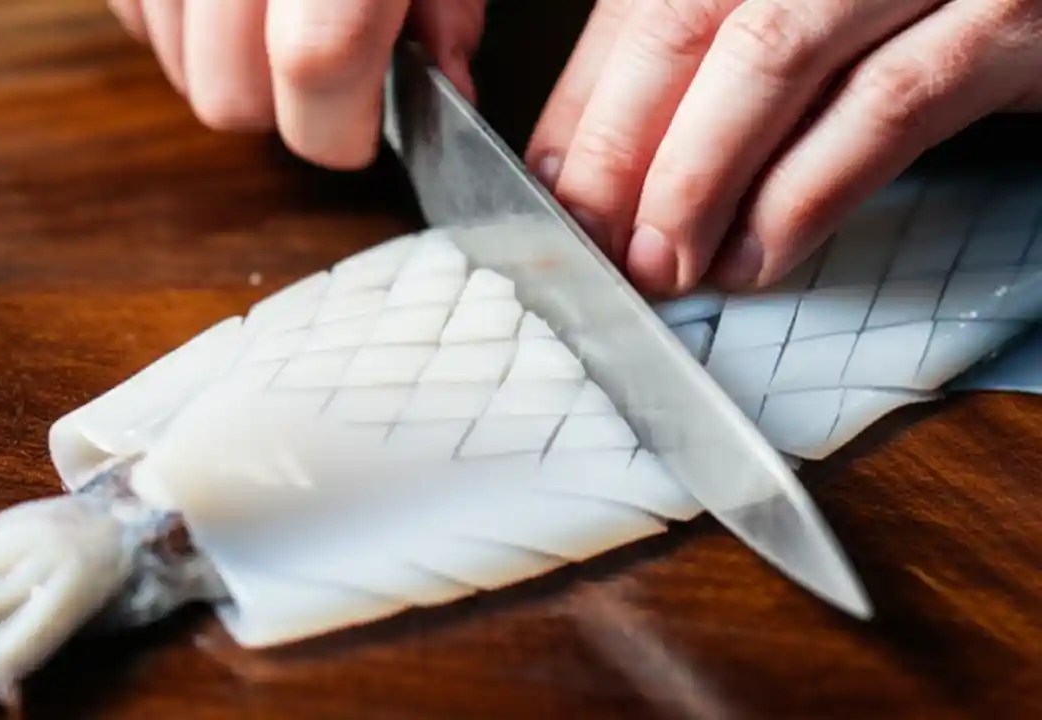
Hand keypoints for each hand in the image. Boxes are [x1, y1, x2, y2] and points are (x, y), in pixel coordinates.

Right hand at [107, 0, 485, 169]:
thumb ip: (449, 7)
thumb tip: (445, 91)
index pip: (318, 59)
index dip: (340, 123)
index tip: (364, 132)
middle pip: (226, 94)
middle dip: (282, 110)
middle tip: (324, 68)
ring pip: (174, 64)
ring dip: (227, 65)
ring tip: (272, 13)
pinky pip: (134, 19)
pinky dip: (180, 24)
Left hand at [526, 0, 1041, 296]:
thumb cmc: (921, 8)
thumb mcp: (804, 12)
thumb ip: (705, 59)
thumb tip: (587, 157)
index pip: (639, 2)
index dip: (582, 106)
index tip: (549, 192)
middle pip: (685, 20)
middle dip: (621, 150)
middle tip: (595, 244)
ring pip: (771, 56)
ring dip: (699, 180)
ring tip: (664, 265)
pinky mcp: (1011, 16)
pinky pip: (889, 106)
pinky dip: (807, 193)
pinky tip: (758, 258)